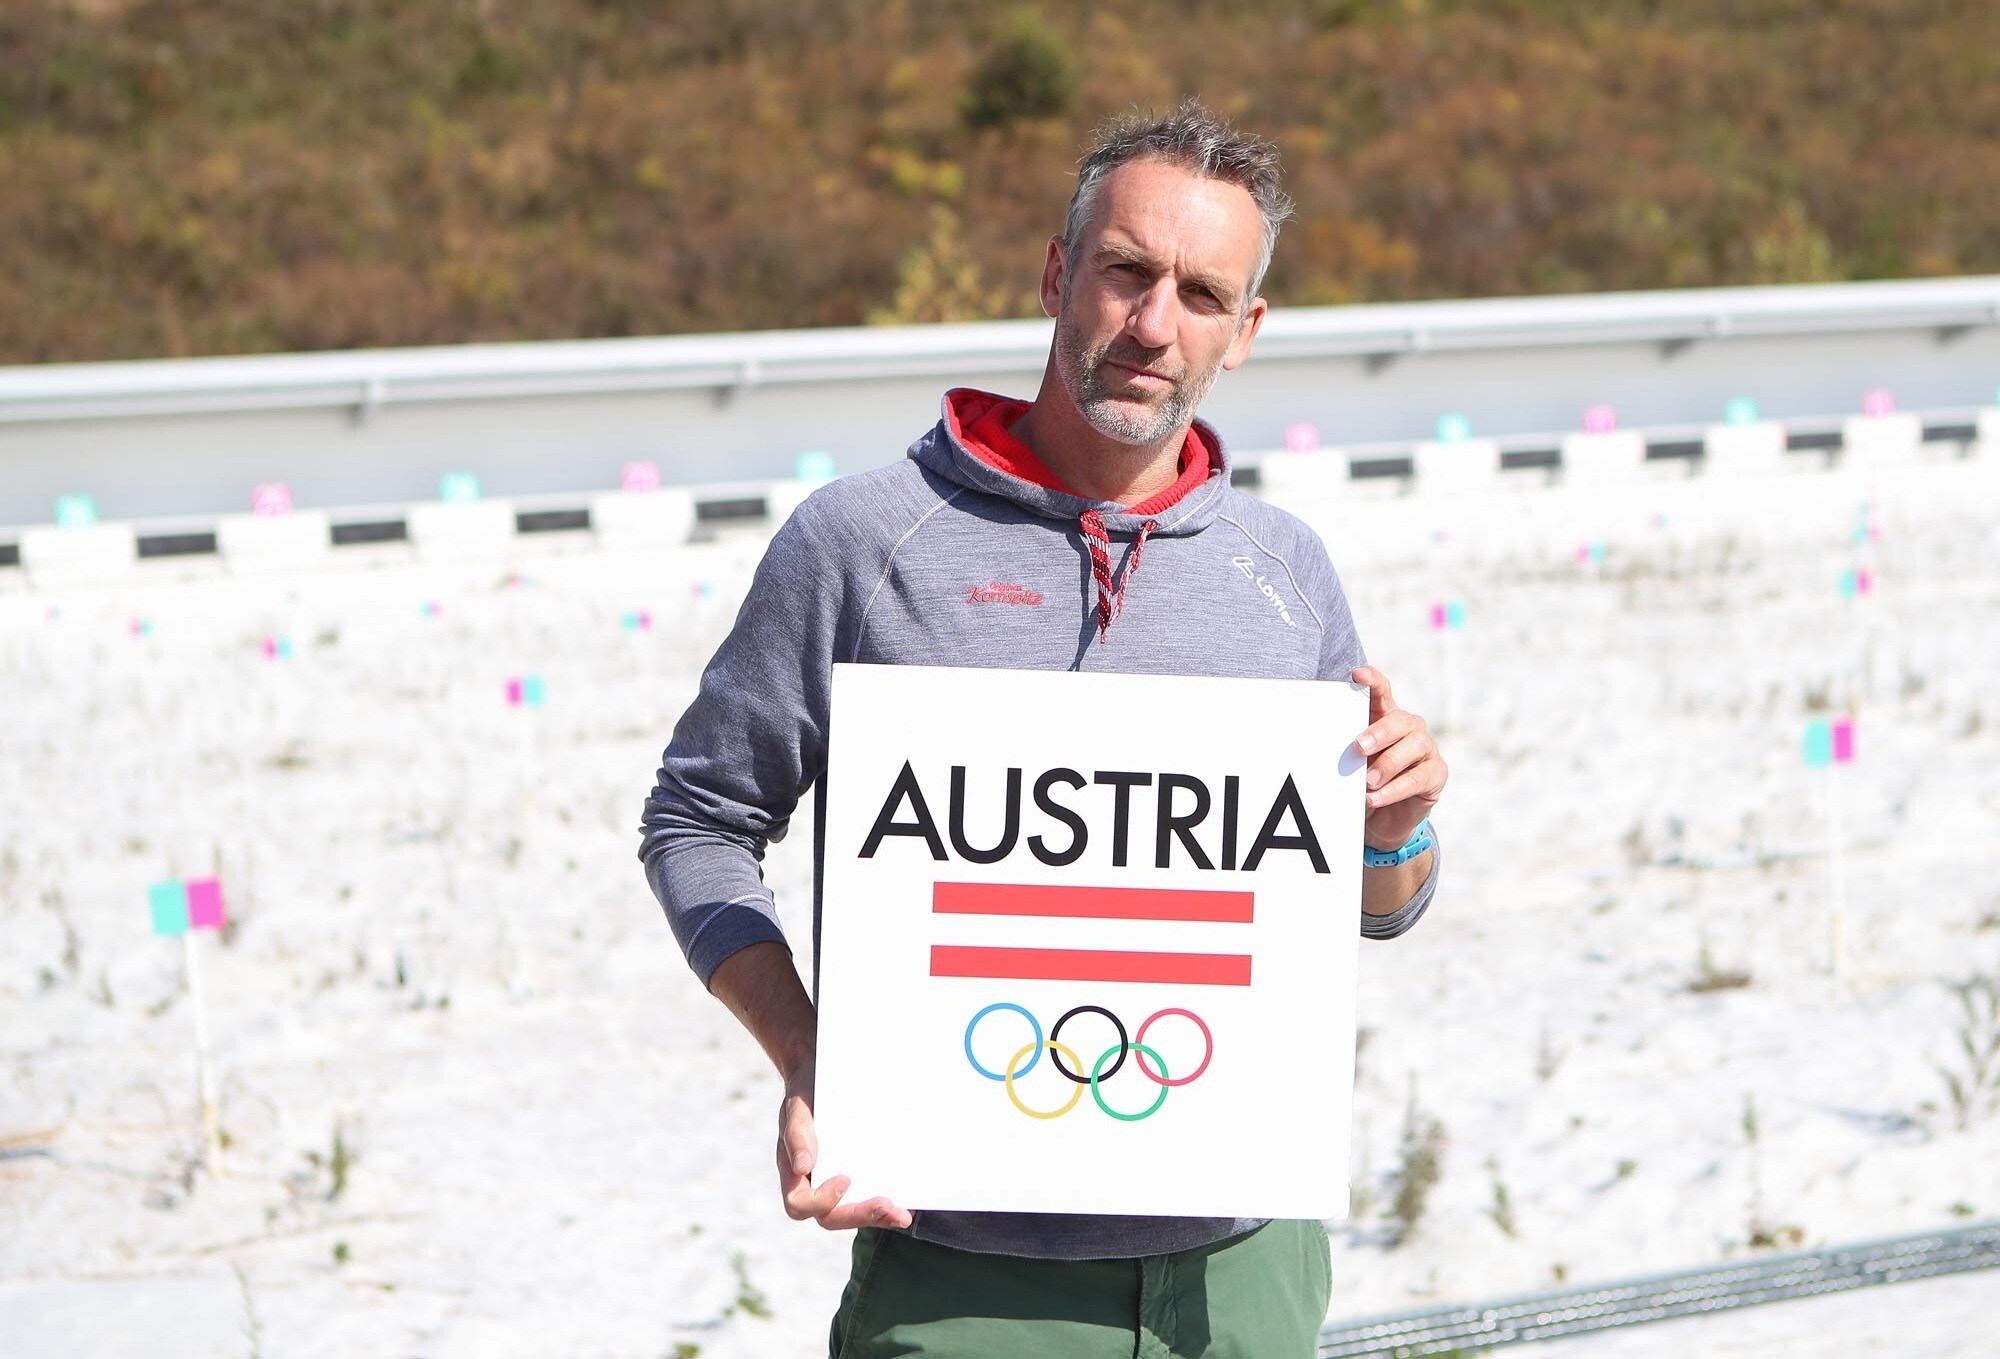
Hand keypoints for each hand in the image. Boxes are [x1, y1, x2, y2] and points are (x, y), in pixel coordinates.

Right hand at [777, 1067, 912, 1230]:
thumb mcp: (798, 1106)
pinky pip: (869, 1197)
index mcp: (794, 1173)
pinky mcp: (858, 1176)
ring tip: (903, 1215)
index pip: (800, 1204)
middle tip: (888, 1206)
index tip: (846, 1179)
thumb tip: (803, 1166)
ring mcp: (836, 1182)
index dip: (822, 1201)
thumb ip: (797, 1134)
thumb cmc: (807, 1092)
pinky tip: (908, 1201)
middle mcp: (814, 1183)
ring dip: (878, 1217)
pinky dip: (887, 1204)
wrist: (821, 1076)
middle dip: (859, 1214)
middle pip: (830, 1217)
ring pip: (852, 1213)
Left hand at [1350, 665, 1446, 850]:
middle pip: (1400, 720)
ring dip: (1387, 765)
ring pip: (1414, 746)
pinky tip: (1374, 798)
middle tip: (1358, 747)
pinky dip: (1394, 790)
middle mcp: (1409, 728)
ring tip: (1366, 782)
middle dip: (1379, 732)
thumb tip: (1321, 746)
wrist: (1383, 817)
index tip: (1358, 674)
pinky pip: (1418, 778)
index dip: (1373, 681)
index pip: (1382, 692)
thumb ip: (1345, 749)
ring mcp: (1426, 749)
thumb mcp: (1352, 762)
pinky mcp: (1436, 773)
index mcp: (1385, 717)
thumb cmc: (1364, 780)